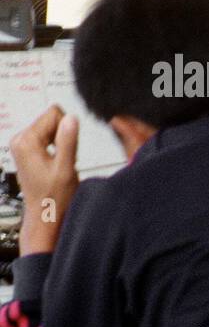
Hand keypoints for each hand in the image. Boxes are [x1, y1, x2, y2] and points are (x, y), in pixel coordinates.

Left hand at [10, 105, 79, 254]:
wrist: (45, 212)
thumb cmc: (53, 196)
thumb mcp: (66, 168)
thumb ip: (68, 141)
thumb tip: (71, 118)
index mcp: (27, 141)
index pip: (54, 113)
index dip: (67, 129)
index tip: (66, 148)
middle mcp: (20, 140)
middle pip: (50, 119)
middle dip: (63, 136)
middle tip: (63, 157)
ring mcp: (21, 145)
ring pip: (50, 127)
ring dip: (60, 142)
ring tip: (59, 161)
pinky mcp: (26, 150)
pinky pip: (46, 136)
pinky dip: (55, 146)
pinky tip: (55, 162)